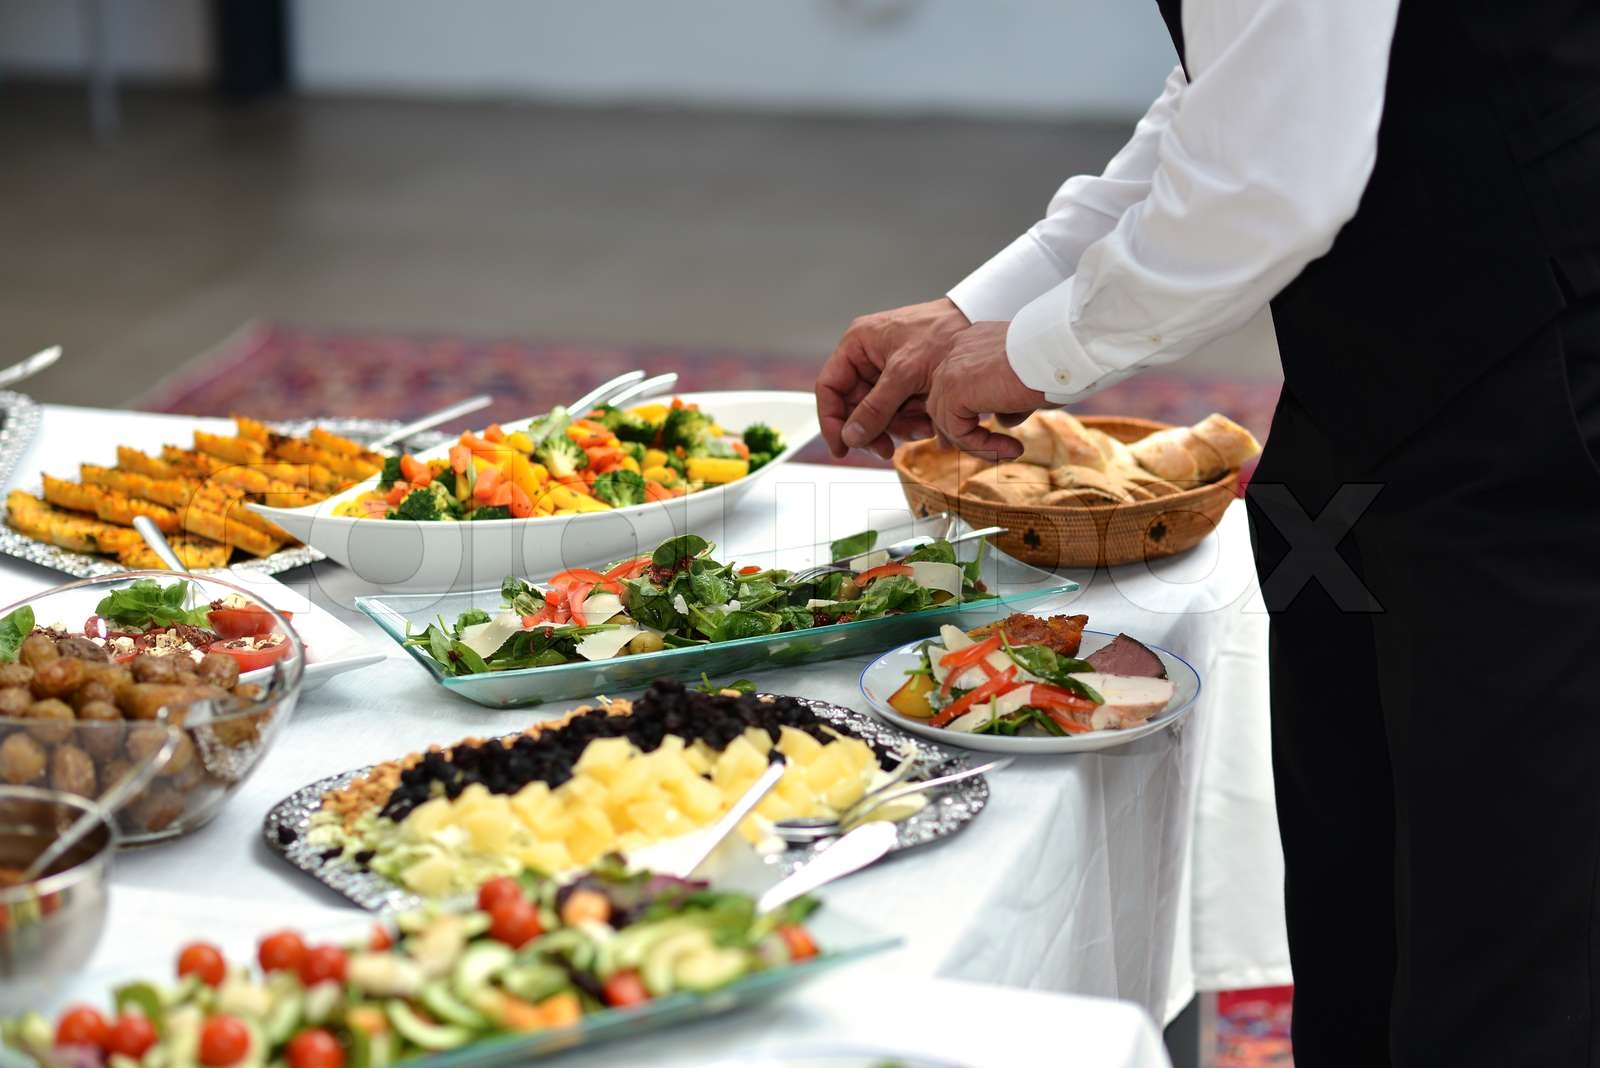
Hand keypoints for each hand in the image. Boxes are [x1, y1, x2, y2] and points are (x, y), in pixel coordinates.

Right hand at [815, 298, 970, 458]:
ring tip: (921, 430)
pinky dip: (912, 420)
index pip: (829, 388)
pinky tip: (930, 423)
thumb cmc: (942, 333)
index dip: (831, 421)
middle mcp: (867, 357)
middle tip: (885, 450)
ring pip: (879, 412)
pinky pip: (900, 409)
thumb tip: (850, 437)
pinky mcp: (907, 382)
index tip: (841, 448)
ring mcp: (887, 370)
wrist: (983, 325)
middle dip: (873, 429)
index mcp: (857, 344)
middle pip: (855, 406)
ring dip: (897, 427)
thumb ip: (875, 408)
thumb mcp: (904, 373)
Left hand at [927, 321, 1047, 459]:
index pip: (955, 383)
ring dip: (978, 443)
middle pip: (944, 402)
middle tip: (986, 450)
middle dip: (961, 432)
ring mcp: (950, 371)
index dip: (965, 412)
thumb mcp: (1027, 379)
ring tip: (1012, 451)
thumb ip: (1008, 397)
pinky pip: (959, 431)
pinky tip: (1013, 449)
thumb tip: (1004, 420)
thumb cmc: (1053, 360)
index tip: (984, 433)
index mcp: (972, 342)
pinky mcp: (954, 393)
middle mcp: (956, 352)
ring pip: (949, 420)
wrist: (1058, 351)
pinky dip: (982, 446)